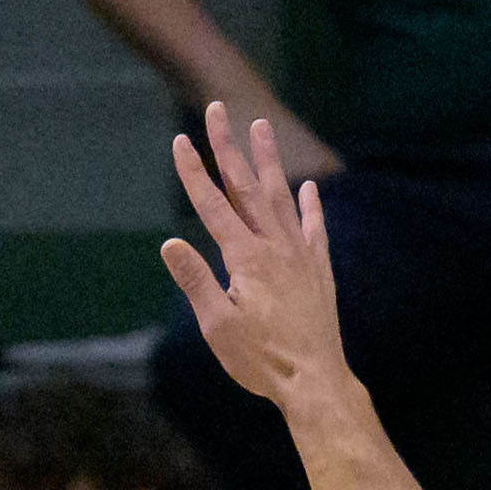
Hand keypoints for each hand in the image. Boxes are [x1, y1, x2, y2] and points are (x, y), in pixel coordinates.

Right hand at [160, 104, 363, 418]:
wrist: (315, 379)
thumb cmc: (260, 360)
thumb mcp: (217, 326)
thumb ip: (196, 281)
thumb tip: (170, 243)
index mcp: (245, 258)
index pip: (213, 205)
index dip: (194, 172)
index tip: (181, 141)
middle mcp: (275, 246)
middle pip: (247, 187)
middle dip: (228, 147)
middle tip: (218, 110)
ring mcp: (300, 254)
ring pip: (282, 197)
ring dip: (269, 161)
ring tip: (261, 128)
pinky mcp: (319, 269)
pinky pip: (315, 227)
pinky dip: (310, 205)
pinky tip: (309, 187)